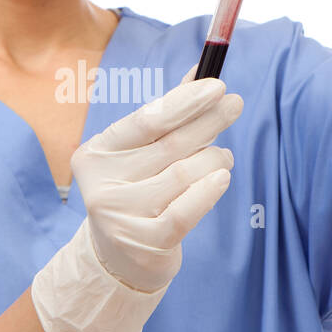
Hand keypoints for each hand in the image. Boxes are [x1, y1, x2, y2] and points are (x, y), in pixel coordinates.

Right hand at [30, 70, 242, 331]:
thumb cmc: (137, 192)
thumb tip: (201, 72)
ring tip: (224, 157)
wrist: (120, 259)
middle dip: (208, 121)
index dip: (184, 101)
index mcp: (96, 153)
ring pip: (183, 175)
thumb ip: (168, 115)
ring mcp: (120, 215)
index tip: (218, 85)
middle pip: (169, 145)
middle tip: (234, 105)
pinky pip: (186, 210)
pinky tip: (222, 178)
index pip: (146, 120)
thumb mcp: (141, 153)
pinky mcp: (144, 243)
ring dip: (214, 159)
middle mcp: (102, 183)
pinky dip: (209, 190)